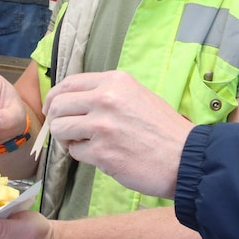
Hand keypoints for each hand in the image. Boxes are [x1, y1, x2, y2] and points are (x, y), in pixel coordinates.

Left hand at [45, 71, 192, 198]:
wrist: (185, 157)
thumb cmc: (164, 129)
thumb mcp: (138, 95)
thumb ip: (108, 93)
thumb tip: (75, 100)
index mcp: (115, 81)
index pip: (69, 82)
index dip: (55, 97)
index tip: (52, 108)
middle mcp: (105, 99)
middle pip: (58, 105)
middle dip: (57, 119)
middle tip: (67, 130)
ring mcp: (102, 126)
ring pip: (60, 129)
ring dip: (67, 139)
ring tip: (84, 144)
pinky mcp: (101, 152)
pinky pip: (74, 152)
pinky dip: (82, 155)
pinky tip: (100, 155)